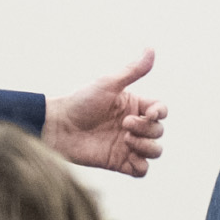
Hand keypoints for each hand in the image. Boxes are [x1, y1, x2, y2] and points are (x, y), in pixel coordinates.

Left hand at [44, 48, 167, 177]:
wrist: (58, 127)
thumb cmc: (80, 102)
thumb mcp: (108, 84)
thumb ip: (132, 70)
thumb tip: (151, 48)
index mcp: (134, 106)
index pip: (161, 111)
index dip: (160, 113)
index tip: (150, 113)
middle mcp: (133, 126)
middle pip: (159, 131)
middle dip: (147, 129)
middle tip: (124, 124)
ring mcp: (127, 145)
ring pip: (155, 151)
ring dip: (146, 147)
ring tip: (125, 139)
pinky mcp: (119, 163)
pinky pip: (142, 171)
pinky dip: (141, 166)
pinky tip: (128, 156)